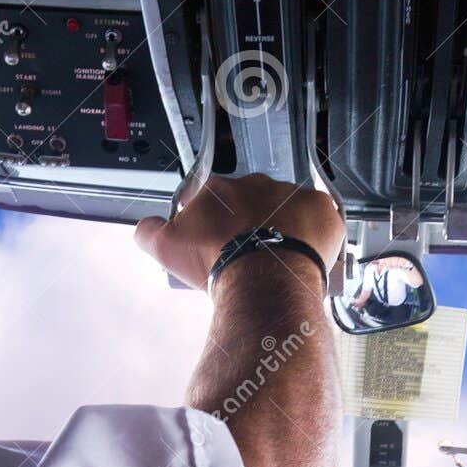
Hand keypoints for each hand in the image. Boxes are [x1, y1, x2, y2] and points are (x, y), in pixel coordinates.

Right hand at [135, 173, 346, 291]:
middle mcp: (254, 184)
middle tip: (249, 255)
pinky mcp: (320, 209)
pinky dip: (314, 233)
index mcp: (218, 190)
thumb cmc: (220, 266)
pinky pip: (319, 216)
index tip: (218, 242)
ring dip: (282, 228)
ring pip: (286, 209)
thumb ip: (149, 231)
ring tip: (279, 259)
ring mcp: (289, 195)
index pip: (213, 199)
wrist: (264, 282)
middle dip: (250, 225)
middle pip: (251, 203)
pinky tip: (306, 253)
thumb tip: (146, 227)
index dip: (214, 223)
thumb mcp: (166, 250)